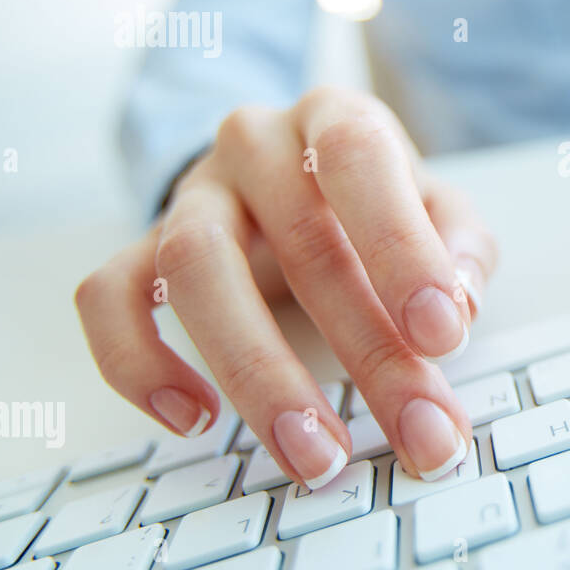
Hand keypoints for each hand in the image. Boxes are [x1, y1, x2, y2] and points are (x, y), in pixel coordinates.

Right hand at [75, 87, 496, 486]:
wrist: (289, 169)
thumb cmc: (374, 199)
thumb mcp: (437, 206)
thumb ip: (460, 247)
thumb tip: (458, 306)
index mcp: (336, 117)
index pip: (360, 160)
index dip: (401, 248)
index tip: (442, 335)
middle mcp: (256, 143)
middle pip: (299, 239)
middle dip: (367, 351)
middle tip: (416, 430)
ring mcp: (190, 195)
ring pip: (194, 269)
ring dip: (257, 373)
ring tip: (314, 452)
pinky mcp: (140, 246)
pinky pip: (109, 299)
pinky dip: (139, 364)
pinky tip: (195, 419)